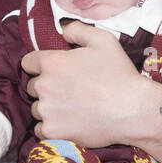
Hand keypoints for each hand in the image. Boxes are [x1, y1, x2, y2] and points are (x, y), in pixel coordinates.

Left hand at [22, 21, 151, 147]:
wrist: (133, 110)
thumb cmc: (120, 74)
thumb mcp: (103, 40)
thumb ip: (78, 30)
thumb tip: (62, 31)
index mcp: (53, 63)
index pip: (28, 62)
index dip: (39, 66)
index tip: (52, 72)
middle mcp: (44, 86)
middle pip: (32, 87)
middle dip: (46, 88)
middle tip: (69, 92)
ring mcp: (46, 110)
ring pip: (37, 108)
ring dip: (48, 109)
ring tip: (72, 109)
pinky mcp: (51, 131)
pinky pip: (40, 129)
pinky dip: (51, 128)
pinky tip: (68, 124)